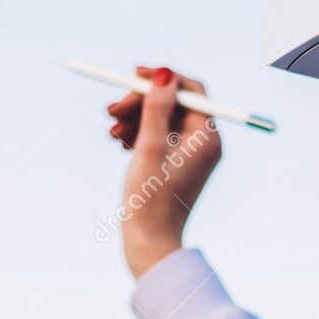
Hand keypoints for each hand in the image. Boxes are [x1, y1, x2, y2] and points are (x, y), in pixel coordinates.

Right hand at [106, 65, 222, 277]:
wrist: (149, 243)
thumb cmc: (151, 199)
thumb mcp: (149, 146)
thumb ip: (157, 108)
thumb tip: (166, 75)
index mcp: (207, 138)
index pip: (190, 91)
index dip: (162, 80)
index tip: (134, 76)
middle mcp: (204, 144)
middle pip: (173, 104)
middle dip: (141, 102)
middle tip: (112, 109)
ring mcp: (190, 155)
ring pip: (161, 120)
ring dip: (135, 119)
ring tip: (111, 132)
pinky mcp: (175, 165)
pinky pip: (157, 137)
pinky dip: (138, 135)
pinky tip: (119, 143)